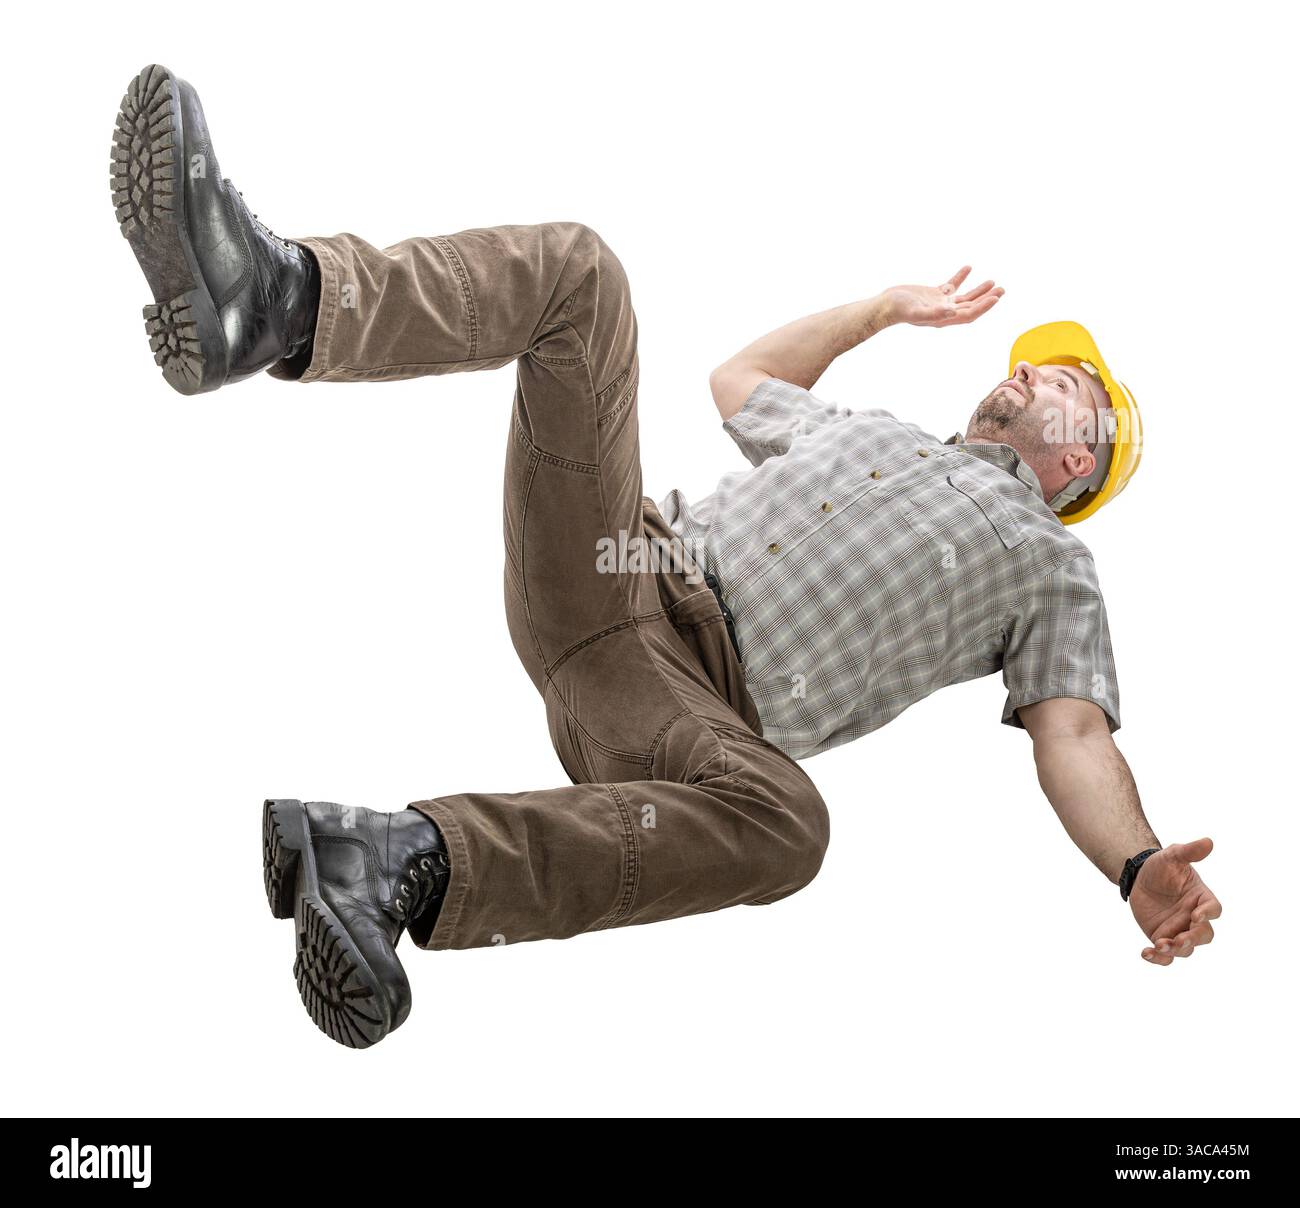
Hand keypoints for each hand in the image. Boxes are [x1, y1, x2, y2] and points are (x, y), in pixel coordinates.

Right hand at [882, 266, 1003, 327]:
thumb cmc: (898, 310)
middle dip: (987, 298)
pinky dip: (960, 277)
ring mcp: (939, 303)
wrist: (884, 306)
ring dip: (979, 290)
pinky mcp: (933, 294)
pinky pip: (951, 285)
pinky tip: (969, 267)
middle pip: (971, 306)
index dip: (983, 307)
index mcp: (943, 319)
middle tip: (1002, 290)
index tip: (996, 297)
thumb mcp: (917, 311)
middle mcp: (944, 312)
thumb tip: (952, 310)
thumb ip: (935, 312)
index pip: (969, 314)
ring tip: (993, 282)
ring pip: (964, 297)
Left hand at [1129, 838, 1221, 964]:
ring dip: (1176, 950)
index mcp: (1202, 898)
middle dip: (1193, 939)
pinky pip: (1165, 954)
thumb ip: (1189, 851)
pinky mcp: (1163, 937)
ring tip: (1159, 946)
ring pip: (1186, 949)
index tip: (1196, 915)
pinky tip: (1146, 953)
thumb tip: (1208, 841)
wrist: (1139, 877)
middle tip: (1179, 939)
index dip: (1208, 915)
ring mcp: (1179, 929)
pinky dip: (1159, 958)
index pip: (1214, 910)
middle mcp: (1194, 917)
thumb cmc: (1161, 866)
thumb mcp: (1172, 856)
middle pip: (1203, 936)